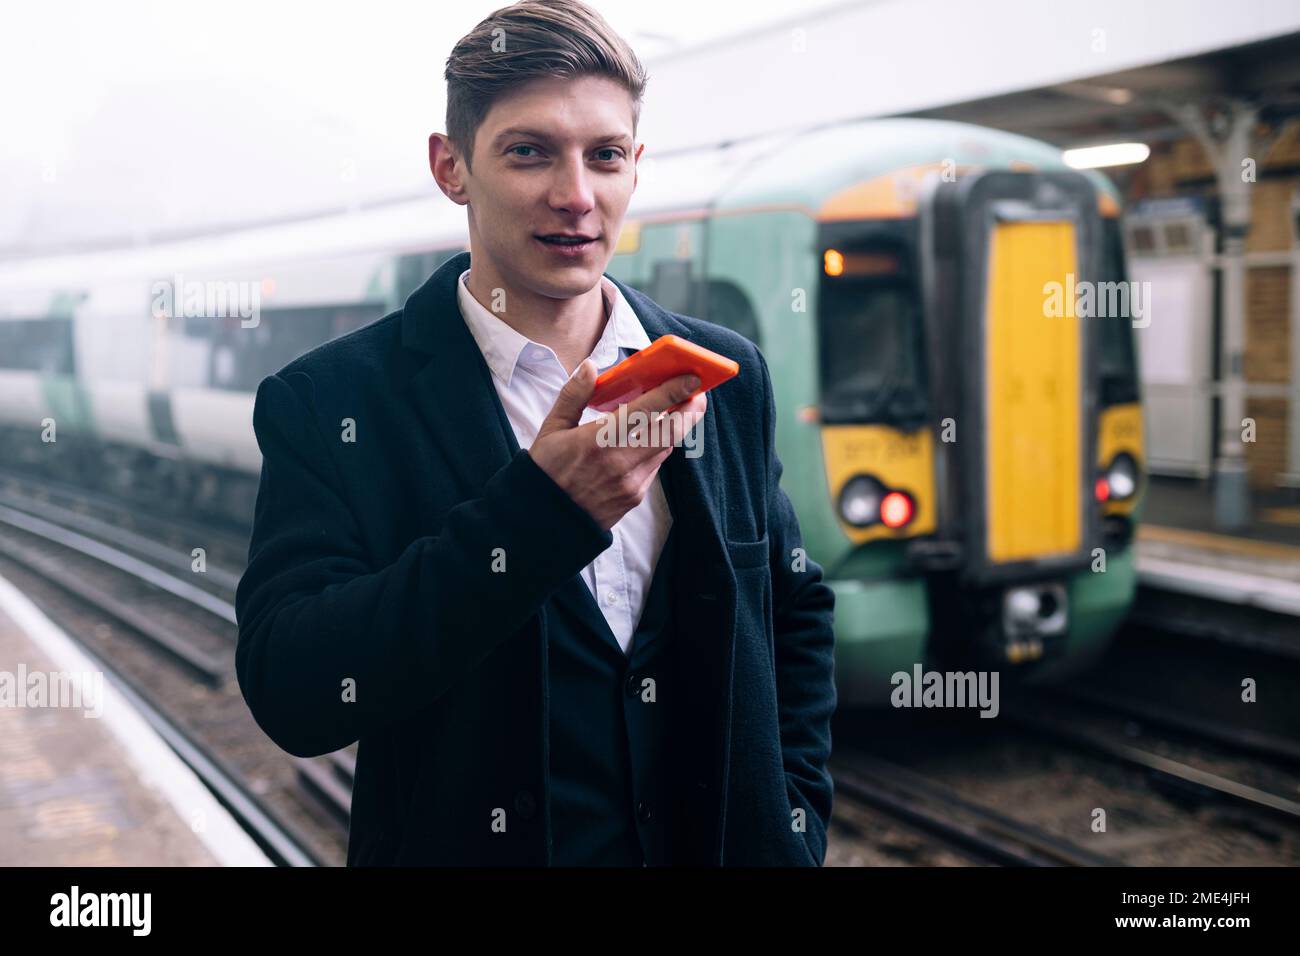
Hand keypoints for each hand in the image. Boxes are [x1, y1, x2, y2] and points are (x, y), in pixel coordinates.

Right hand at [528, 359, 706, 529]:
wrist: (545, 521)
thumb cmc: (546, 471)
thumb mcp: (552, 429)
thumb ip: (574, 395)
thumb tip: (590, 367)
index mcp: (598, 440)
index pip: (646, 411)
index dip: (673, 393)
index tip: (691, 378)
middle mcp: (620, 462)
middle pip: (670, 432)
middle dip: (689, 411)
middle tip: (697, 394)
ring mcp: (630, 482)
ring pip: (665, 449)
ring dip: (674, 429)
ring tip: (676, 410)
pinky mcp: (634, 497)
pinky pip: (654, 467)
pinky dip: (656, 449)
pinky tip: (648, 439)